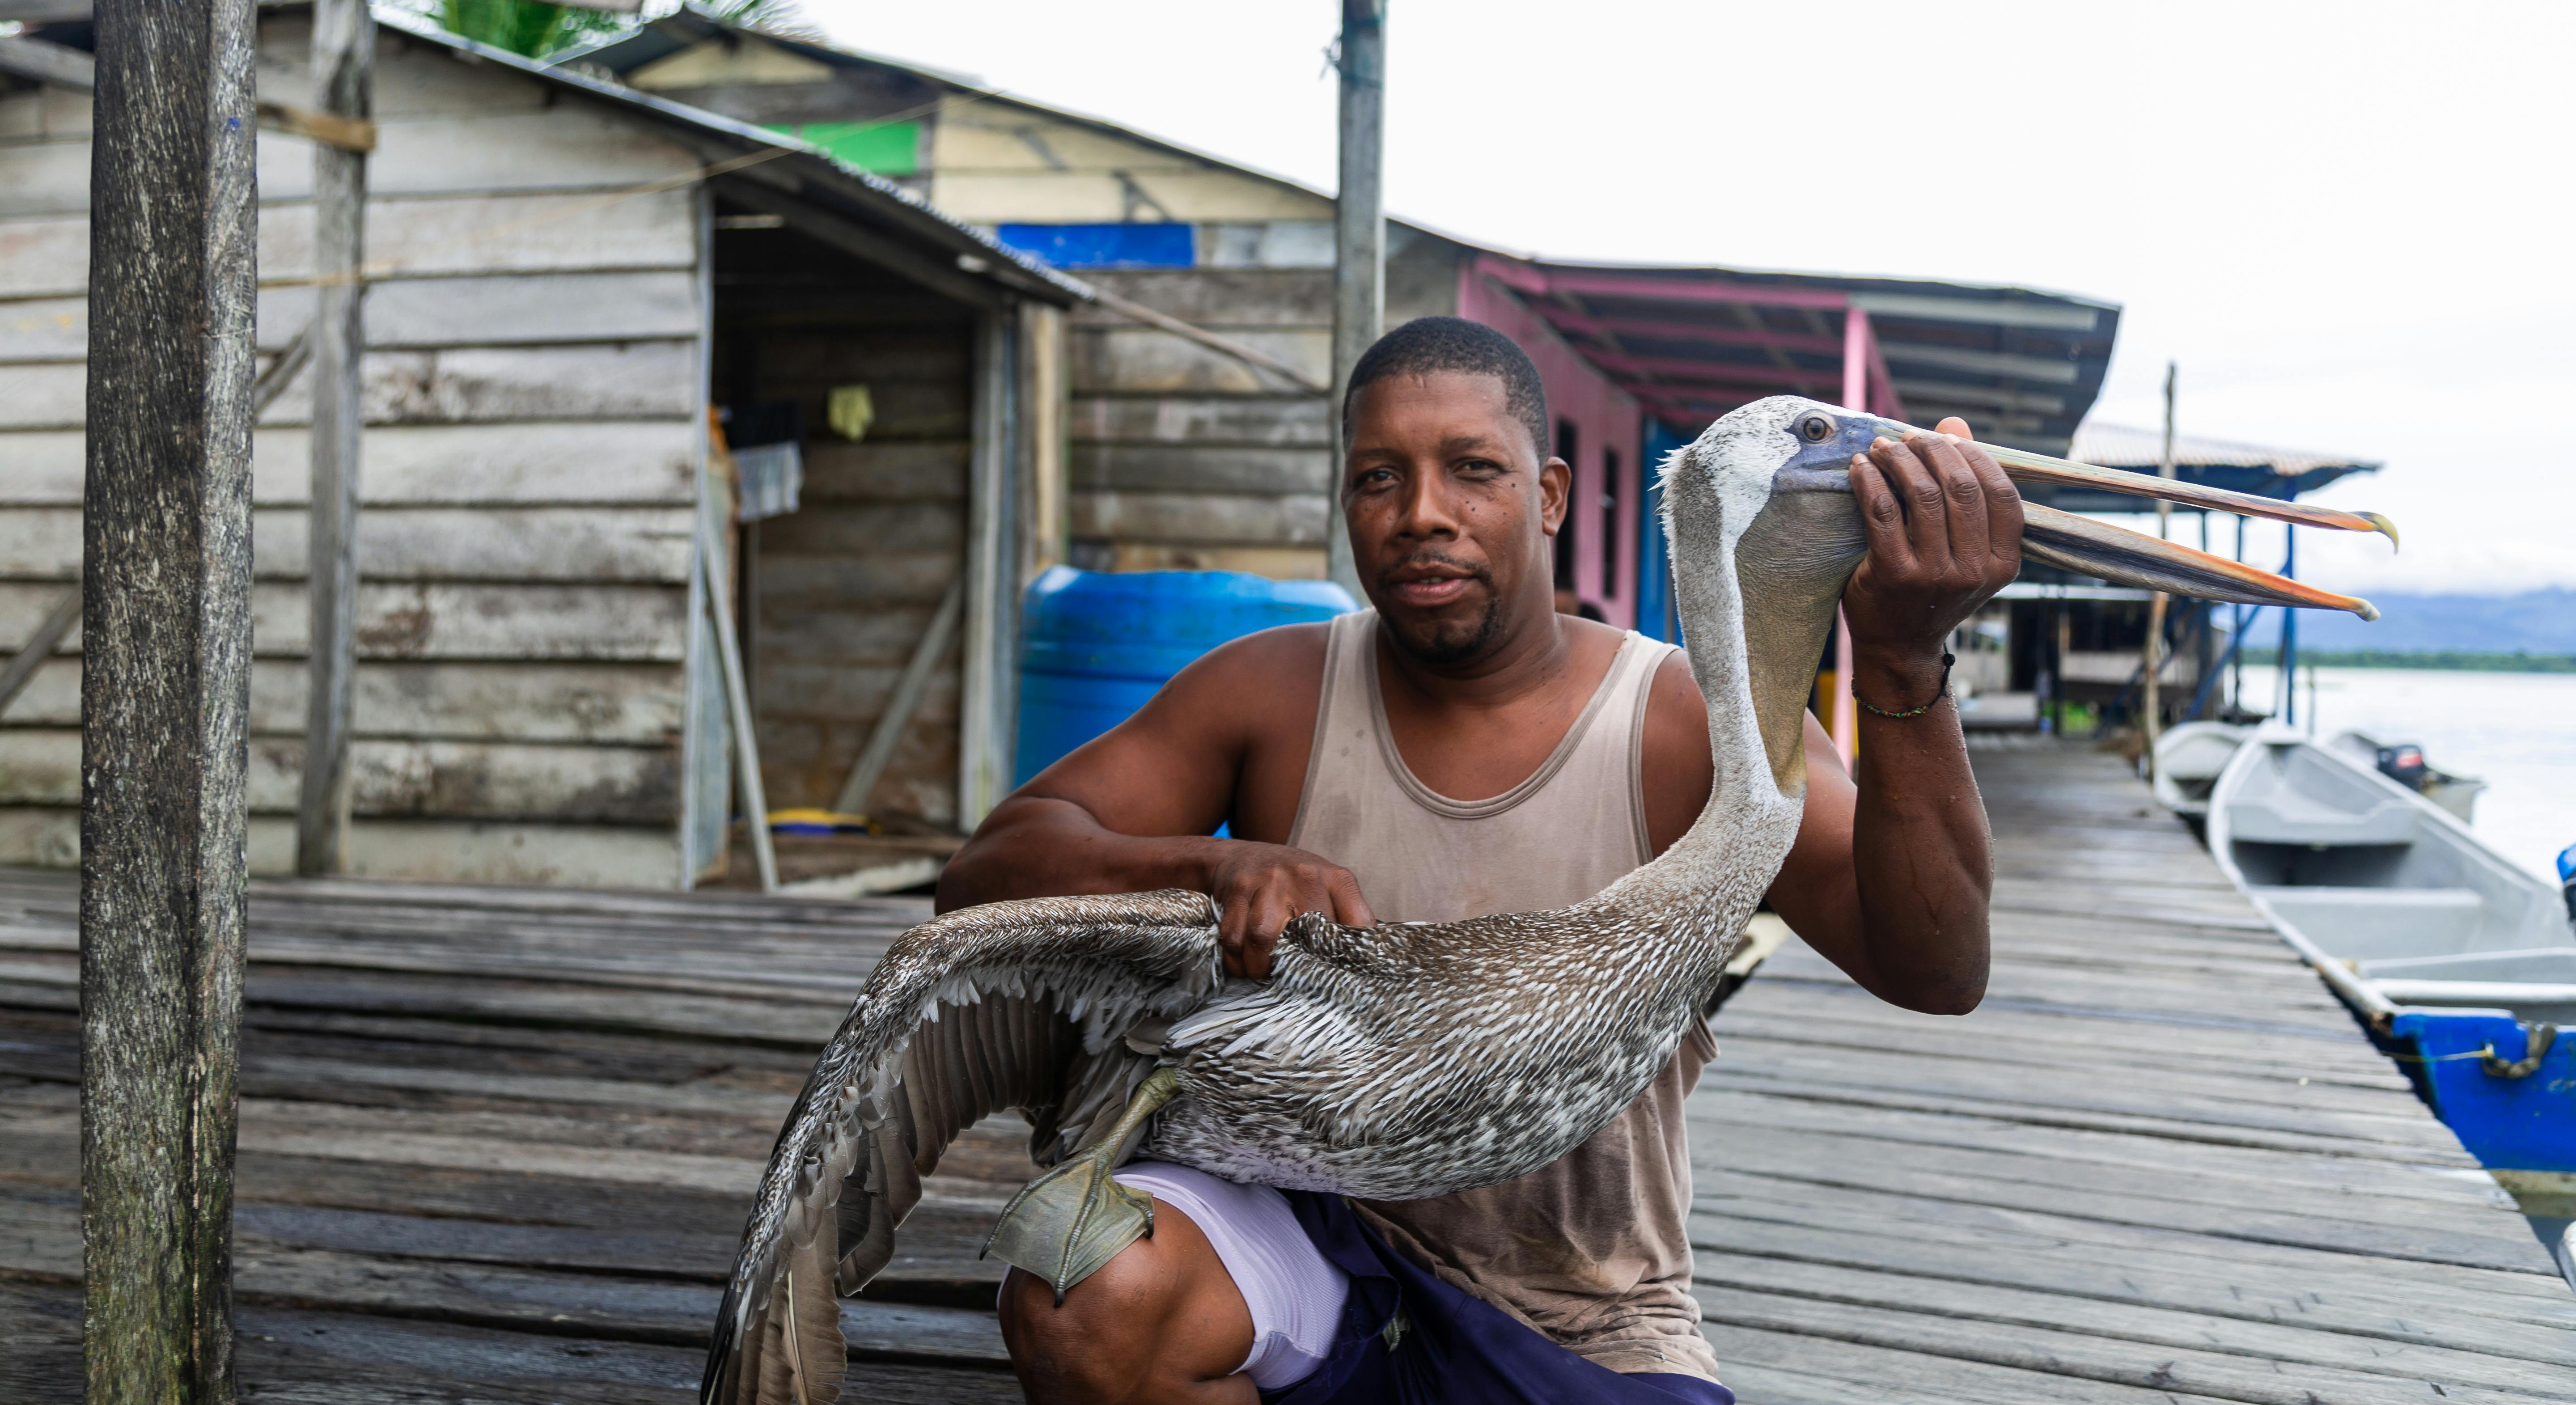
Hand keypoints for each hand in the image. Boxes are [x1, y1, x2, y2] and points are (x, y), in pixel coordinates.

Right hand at [1199, 841, 1375, 978]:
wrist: (1243, 855)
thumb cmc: (1292, 881)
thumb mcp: (1327, 886)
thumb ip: (1347, 915)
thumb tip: (1368, 959)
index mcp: (1334, 878)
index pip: (1358, 920)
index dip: (1356, 953)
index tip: (1348, 975)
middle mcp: (1303, 875)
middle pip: (1308, 934)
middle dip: (1300, 966)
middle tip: (1296, 981)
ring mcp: (1268, 881)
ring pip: (1264, 937)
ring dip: (1261, 966)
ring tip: (1263, 975)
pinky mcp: (1238, 890)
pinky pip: (1234, 936)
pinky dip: (1237, 960)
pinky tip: (1243, 965)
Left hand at [1842, 416, 2021, 707]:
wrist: (1899, 645)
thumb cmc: (1931, 587)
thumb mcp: (1963, 547)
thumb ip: (1965, 487)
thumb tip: (1954, 424)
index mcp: (2004, 562)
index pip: (2002, 492)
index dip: (1974, 456)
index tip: (1946, 439)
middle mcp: (1975, 570)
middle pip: (1961, 487)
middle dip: (1932, 450)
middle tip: (1907, 438)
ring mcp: (1935, 574)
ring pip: (1921, 494)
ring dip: (1897, 459)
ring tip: (1880, 448)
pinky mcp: (1894, 574)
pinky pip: (1882, 511)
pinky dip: (1869, 480)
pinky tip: (1860, 468)